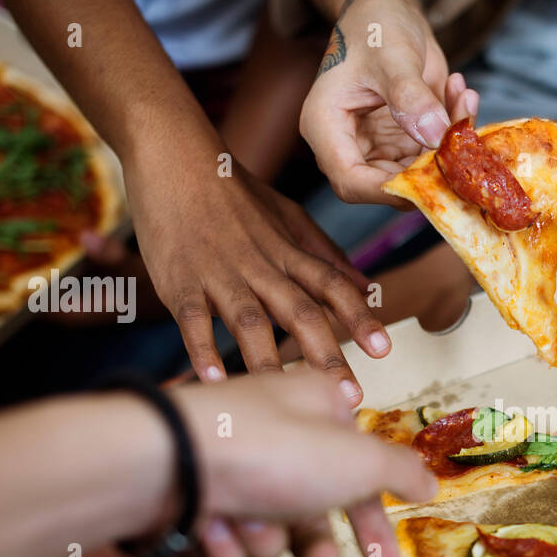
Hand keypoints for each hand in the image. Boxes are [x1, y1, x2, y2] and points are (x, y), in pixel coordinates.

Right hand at [123, 152, 383, 404]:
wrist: (173, 154)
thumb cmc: (232, 191)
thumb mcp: (287, 214)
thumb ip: (326, 255)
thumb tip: (368, 286)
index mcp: (288, 254)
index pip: (333, 287)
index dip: (359, 318)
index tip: (383, 350)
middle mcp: (261, 267)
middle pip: (301, 313)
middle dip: (327, 357)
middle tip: (348, 397)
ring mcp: (220, 275)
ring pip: (250, 321)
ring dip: (270, 362)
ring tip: (285, 402)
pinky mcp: (180, 281)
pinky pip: (193, 320)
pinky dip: (202, 350)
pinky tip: (213, 383)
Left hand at [170, 369, 435, 556]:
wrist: (167, 461)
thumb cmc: (271, 451)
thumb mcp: (359, 460)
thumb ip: (401, 473)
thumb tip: (430, 482)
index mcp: (322, 404)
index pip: (366, 468)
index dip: (378, 523)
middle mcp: (279, 426)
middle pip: (316, 503)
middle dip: (317, 544)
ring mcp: (235, 456)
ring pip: (271, 522)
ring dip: (268, 538)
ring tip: (253, 531)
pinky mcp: (197, 486)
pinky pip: (228, 528)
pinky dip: (226, 538)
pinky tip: (218, 531)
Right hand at [301, 0, 477, 204]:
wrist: (388, 12)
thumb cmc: (374, 26)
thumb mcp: (391, 56)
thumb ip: (411, 95)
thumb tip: (434, 135)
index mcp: (327, 127)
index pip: (350, 179)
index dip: (386, 190)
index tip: (426, 181)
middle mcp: (351, 144)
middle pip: (386, 183)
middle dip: (428, 169)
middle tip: (459, 140)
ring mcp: (380, 145)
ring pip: (417, 171)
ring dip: (449, 146)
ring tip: (463, 98)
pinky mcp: (405, 141)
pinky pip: (434, 152)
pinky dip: (454, 130)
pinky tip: (461, 93)